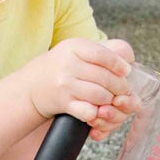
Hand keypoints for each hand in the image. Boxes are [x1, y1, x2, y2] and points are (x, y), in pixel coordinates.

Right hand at [20, 37, 136, 130]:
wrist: (31, 86)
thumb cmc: (60, 68)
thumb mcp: (75, 50)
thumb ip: (100, 51)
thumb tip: (128, 58)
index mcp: (74, 46)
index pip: (103, 54)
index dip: (118, 64)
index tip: (126, 71)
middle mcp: (68, 64)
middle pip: (105, 77)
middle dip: (119, 86)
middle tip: (123, 90)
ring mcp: (65, 84)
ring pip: (99, 95)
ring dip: (109, 100)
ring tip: (111, 99)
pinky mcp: (63, 102)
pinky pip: (87, 110)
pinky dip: (96, 112)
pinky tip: (97, 110)